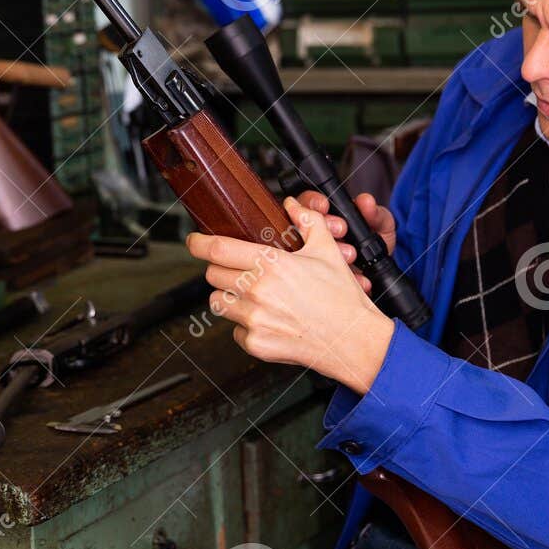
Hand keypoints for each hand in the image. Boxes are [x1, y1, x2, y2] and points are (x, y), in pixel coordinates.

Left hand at [186, 197, 394, 394]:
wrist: (354, 341)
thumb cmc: (342, 298)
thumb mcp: (327, 251)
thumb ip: (308, 222)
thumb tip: (292, 205)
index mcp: (271, 264)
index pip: (217, 248)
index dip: (198, 242)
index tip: (193, 241)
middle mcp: (257, 291)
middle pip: (212, 275)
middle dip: (220, 270)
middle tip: (237, 271)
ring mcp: (254, 319)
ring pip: (218, 303)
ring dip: (229, 297)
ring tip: (251, 296)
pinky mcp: (256, 344)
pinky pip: (234, 331)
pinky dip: (245, 326)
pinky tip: (267, 320)